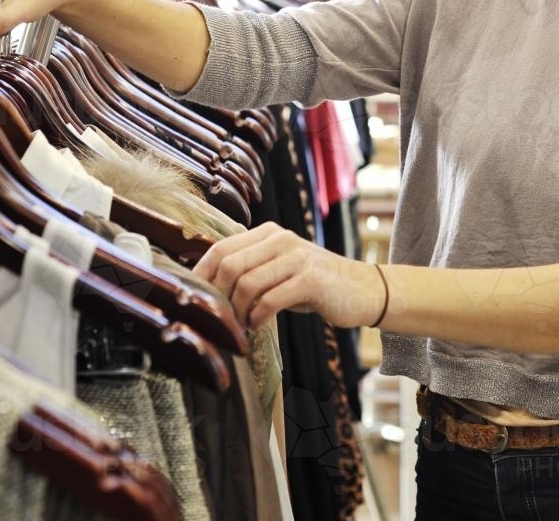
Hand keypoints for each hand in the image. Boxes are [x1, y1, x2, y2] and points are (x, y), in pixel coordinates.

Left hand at [193, 222, 387, 330]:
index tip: (196, 301)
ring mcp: (297, 257)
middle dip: (219, 297)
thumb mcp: (280, 269)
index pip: (220, 248)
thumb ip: (250, 269)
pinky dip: (257, 318)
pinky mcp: (311, 279)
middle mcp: (282, 239)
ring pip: (247, 284)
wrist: (362, 289)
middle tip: (221, 319)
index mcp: (269, 233)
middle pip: (229, 265)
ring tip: (242, 325)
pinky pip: (270, 299)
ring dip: (238, 312)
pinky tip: (258, 326)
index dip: (202, 276)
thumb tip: (207, 288)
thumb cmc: (314, 285)